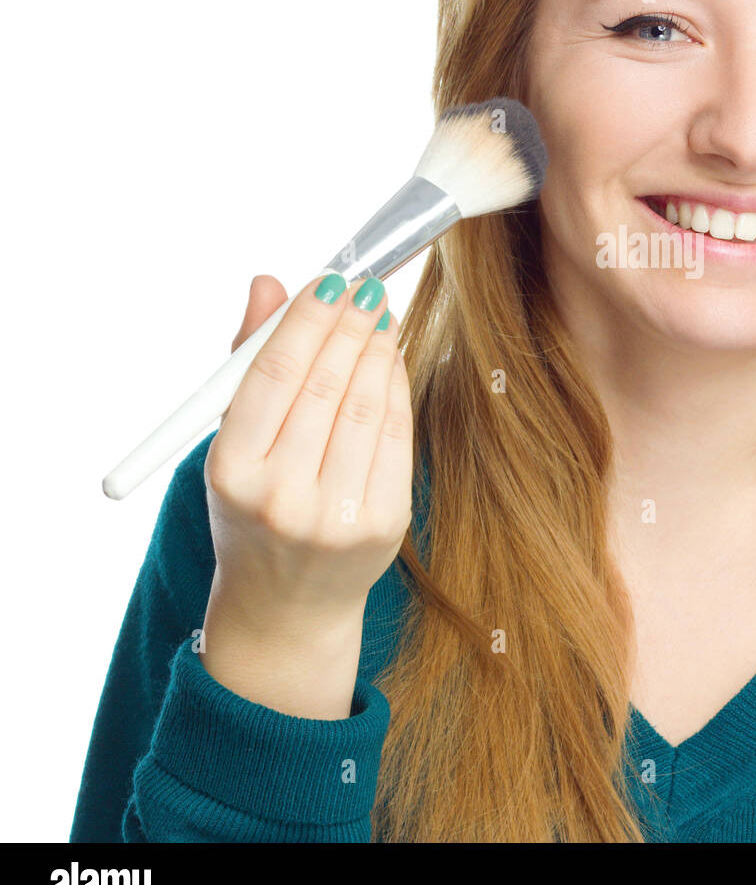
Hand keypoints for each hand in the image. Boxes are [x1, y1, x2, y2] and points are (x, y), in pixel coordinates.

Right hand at [204, 272, 413, 630]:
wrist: (285, 604)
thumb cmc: (252, 506)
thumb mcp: (232, 441)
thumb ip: (249, 360)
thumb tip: (269, 282)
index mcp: (230, 471)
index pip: (273, 374)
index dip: (306, 319)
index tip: (329, 280)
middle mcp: (281, 496)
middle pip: (327, 384)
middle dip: (350, 324)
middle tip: (365, 286)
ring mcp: (336, 514)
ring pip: (367, 405)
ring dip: (378, 348)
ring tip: (379, 314)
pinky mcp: (383, 523)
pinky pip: (397, 435)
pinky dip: (396, 386)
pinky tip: (391, 358)